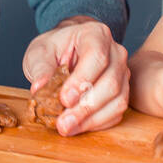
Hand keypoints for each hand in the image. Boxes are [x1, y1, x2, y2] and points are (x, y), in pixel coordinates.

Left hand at [23, 17, 127, 135]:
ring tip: (68, 128)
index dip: (82, 80)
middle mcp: (115, 53)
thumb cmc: (56, 49)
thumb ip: (40, 68)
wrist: (68, 50)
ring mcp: (122, 73)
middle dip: (86, 107)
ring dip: (92, 119)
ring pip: (117, 100)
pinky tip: (78, 126)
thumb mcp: (40, 52)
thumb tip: (40, 88)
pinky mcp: (122, 91)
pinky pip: (116, 112)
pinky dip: (97, 123)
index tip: (64, 99)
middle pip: (110, 82)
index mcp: (96, 34)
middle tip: (63, 123)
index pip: (97, 57)